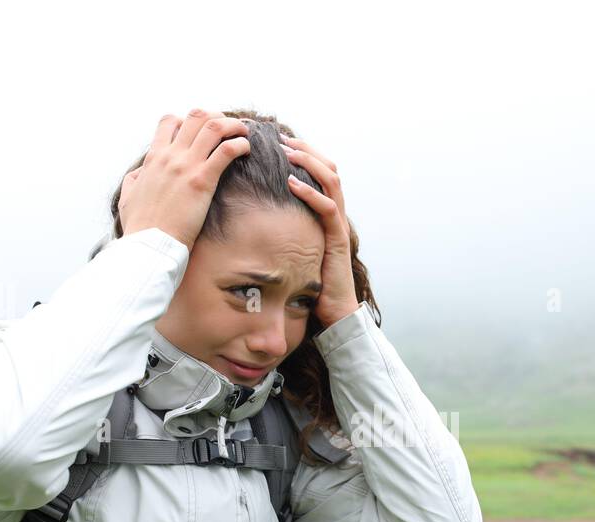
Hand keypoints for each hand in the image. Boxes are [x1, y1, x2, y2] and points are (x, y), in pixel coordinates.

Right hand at [119, 109, 250, 249]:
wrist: (150, 245)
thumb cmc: (141, 228)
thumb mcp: (128, 198)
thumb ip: (133, 180)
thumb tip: (139, 174)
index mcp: (154, 158)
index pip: (169, 121)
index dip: (188, 120)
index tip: (201, 132)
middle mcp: (170, 156)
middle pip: (196, 116)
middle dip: (216, 117)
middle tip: (229, 129)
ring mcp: (186, 166)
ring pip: (214, 126)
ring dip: (233, 125)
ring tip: (244, 133)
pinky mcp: (202, 180)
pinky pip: (227, 150)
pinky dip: (240, 144)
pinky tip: (246, 150)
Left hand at [280, 134, 360, 327]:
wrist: (335, 311)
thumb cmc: (313, 282)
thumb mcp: (296, 249)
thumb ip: (286, 230)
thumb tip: (256, 217)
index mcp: (327, 212)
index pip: (320, 171)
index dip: (303, 153)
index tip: (278, 141)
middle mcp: (336, 213)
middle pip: (329, 167)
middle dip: (305, 149)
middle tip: (280, 138)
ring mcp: (338, 224)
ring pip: (331, 180)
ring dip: (308, 162)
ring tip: (286, 151)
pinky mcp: (337, 239)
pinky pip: (327, 208)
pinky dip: (310, 193)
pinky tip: (291, 183)